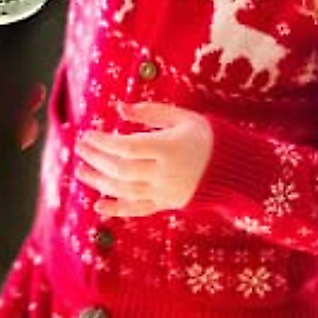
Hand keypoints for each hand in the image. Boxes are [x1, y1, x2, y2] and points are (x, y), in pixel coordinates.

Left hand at [74, 103, 212, 218]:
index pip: (126, 147)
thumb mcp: (183, 117)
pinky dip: (117, 210)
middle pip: (121, 169)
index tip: (87, 134)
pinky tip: (99, 206)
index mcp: (168, 148)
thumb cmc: (208, 136)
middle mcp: (164, 173)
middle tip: (79, 147)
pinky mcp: (167, 204)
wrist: (238, 170)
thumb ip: (150, 112)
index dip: (103, 142)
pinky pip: (138, 210)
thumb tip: (119, 107)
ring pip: (125, 191)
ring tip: (80, 170)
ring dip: (99, 182)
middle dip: (96, 159)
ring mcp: (165, 192)